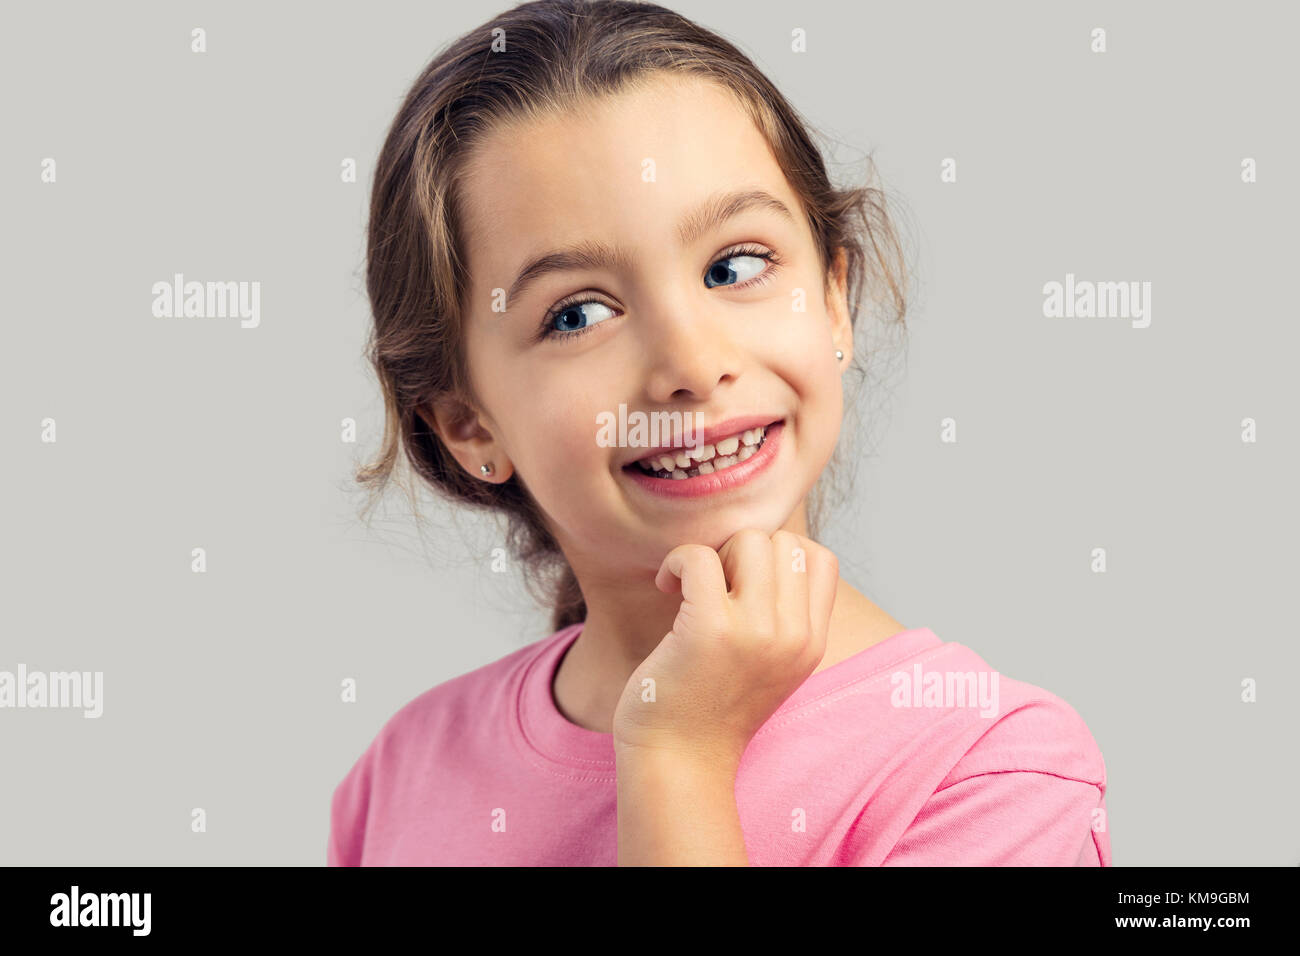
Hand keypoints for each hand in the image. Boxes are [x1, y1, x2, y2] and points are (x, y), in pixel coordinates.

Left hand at [611, 528, 838, 764]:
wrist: (679, 762)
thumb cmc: (711, 709)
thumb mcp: (771, 666)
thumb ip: (783, 617)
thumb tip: (766, 548)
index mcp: (812, 644)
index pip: (820, 559)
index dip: (778, 555)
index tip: (743, 583)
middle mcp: (793, 637)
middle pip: (784, 542)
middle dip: (742, 552)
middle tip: (712, 586)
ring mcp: (755, 632)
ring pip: (749, 540)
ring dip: (713, 553)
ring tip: (690, 587)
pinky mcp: (709, 629)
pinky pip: (700, 558)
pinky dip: (677, 561)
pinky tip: (667, 587)